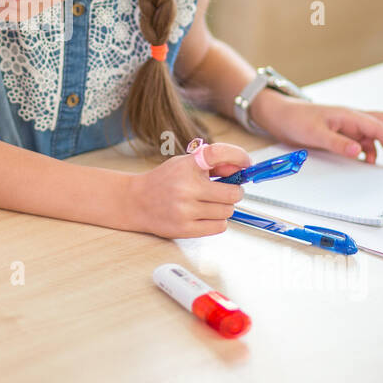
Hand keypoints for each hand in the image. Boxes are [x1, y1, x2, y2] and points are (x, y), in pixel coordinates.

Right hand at [121, 142, 250, 238]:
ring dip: (224, 208)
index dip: (238, 156)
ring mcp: (185, 209)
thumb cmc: (163, 181)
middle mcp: (186, 187)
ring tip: (211, 204)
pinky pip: (219, 227)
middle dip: (235, 191)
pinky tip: (206, 215)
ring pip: (227, 211)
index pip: (218, 153)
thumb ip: (211, 165)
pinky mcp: (184, 228)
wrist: (135, 201)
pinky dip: (218, 221)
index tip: (247, 163)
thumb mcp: (184, 164)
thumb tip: (240, 168)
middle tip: (229, 191)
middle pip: (232, 193)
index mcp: (186, 166)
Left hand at [259, 95, 382, 166]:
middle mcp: (352, 118)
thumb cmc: (295, 119)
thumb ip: (337, 142)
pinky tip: (368, 161)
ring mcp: (348, 125)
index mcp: (349, 115)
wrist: (279, 115)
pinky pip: (363, 140)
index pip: (380, 127)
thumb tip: (359, 151)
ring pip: (376, 133)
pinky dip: (371, 150)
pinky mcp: (341, 133)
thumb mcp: (314, 133)